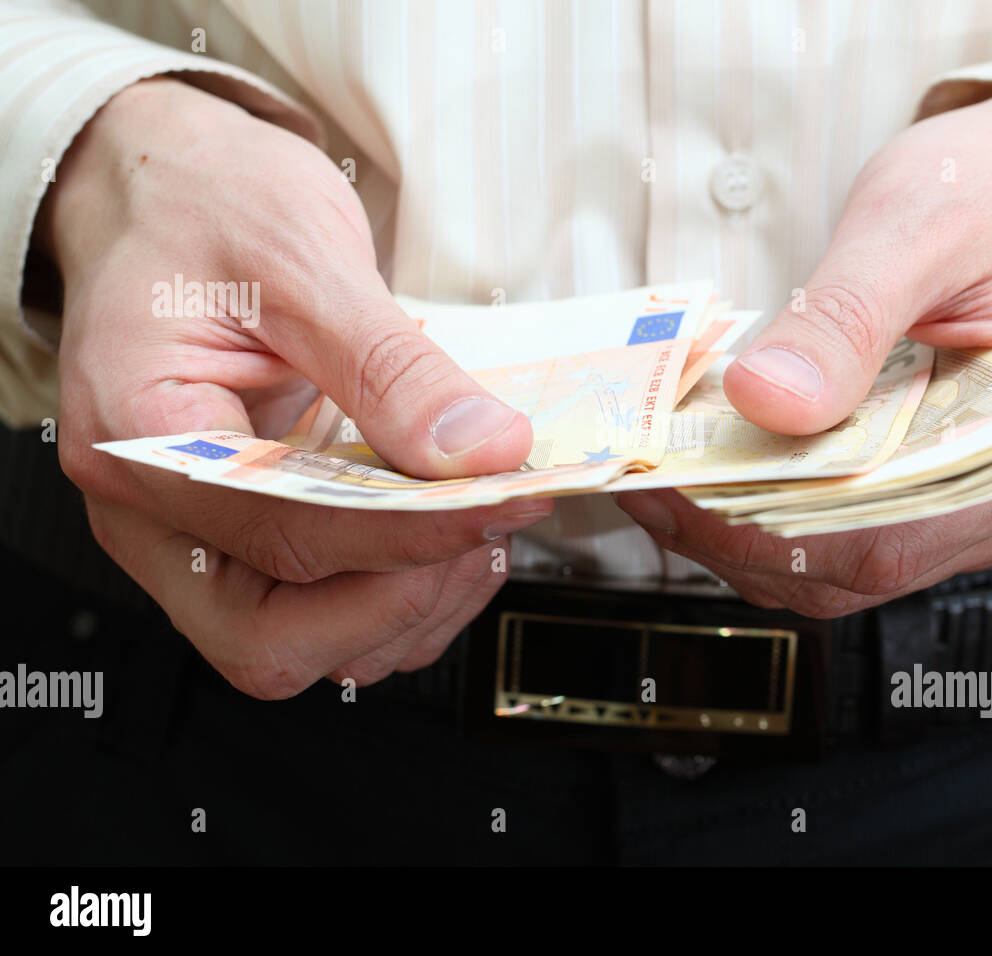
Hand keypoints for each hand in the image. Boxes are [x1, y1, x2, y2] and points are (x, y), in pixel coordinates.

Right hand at [43, 78, 548, 695]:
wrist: (171, 189)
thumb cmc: (207, 205)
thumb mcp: (303, 257)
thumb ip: (390, 367)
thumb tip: (479, 450)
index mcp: (142, 433)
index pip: (283, 537)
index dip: (408, 535)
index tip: (500, 501)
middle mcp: (153, 507)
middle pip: (269, 640)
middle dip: (396, 601)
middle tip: (482, 528)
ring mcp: (197, 530)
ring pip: (300, 643)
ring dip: (407, 606)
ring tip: (477, 522)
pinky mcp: (245, 529)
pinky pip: (318, 610)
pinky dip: (397, 592)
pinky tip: (448, 531)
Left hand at [616, 94, 991, 616]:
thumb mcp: (920, 225)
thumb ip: (846, 316)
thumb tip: (768, 399)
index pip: (889, 533)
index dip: (769, 525)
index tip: (677, 487)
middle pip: (852, 563)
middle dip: (735, 528)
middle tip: (643, 475)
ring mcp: (973, 506)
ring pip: (836, 562)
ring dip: (739, 525)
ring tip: (661, 470)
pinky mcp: (933, 494)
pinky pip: (840, 530)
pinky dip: (767, 507)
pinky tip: (709, 467)